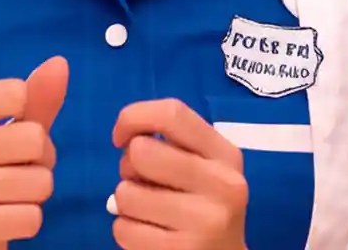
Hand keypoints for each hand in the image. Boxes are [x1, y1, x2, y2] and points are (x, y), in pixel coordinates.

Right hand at [0, 56, 68, 248]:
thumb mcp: (9, 130)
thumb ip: (36, 98)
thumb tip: (60, 63)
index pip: (16, 93)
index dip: (32, 119)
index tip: (10, 135)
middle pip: (34, 139)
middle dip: (41, 159)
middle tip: (17, 171)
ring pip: (39, 182)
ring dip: (36, 192)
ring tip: (11, 195)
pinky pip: (31, 218)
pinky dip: (29, 221)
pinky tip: (5, 219)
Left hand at [110, 99, 248, 249]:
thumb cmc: (203, 206)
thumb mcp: (205, 168)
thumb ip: (174, 143)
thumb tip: (126, 137)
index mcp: (225, 155)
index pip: (172, 113)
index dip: (134, 117)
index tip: (122, 137)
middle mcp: (222, 184)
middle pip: (142, 151)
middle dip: (129, 166)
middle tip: (142, 182)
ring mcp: (204, 221)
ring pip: (126, 193)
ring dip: (126, 202)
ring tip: (149, 210)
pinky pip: (122, 228)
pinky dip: (126, 230)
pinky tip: (149, 233)